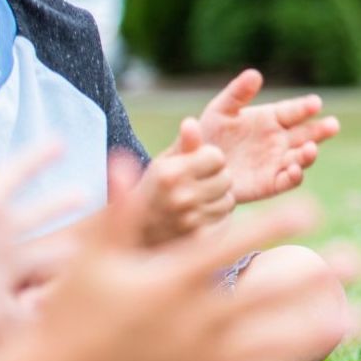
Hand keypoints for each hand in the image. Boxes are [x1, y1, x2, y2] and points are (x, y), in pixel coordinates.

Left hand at [0, 120, 85, 350]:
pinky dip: (48, 308)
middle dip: (59, 204)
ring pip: (43, 260)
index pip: (16, 173)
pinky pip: (32, 309)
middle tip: (83, 192)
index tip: (59, 141)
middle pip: (37, 215)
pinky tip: (69, 304)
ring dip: (64, 256)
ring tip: (86, 252)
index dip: (37, 157)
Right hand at [29, 154, 351, 360]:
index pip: (232, 245)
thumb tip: (129, 157)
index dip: (274, 225)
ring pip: (270, 346)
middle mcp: (191, 322)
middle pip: (264, 295)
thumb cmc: (69, 314)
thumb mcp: (93, 258)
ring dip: (314, 331)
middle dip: (312, 277)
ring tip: (356, 318)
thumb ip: (121, 210)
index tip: (312, 209)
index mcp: (169, 282)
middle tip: (357, 259)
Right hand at [136, 117, 232, 244]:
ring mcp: (191, 220)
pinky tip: (199, 215)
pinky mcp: (199, 238)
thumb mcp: (160, 165)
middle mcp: (181, 196)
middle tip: (199, 183)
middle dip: (217, 178)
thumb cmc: (150, 192)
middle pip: (227, 178)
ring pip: (229, 200)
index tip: (198, 165)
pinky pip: (225, 219)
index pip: (217, 157)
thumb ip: (182, 145)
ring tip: (198, 199)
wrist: (131, 236)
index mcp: (170, 174)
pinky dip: (217, 216)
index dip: (210, 159)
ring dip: (218, 198)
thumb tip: (192, 122)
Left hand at [197, 69, 340, 202]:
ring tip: (310, 149)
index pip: (294, 111)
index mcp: (271, 119)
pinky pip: (287, 180)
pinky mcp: (270, 184)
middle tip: (332, 125)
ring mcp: (277, 162)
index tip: (315, 104)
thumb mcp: (220, 110)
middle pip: (306, 134)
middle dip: (321, 130)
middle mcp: (279, 140)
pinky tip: (295, 170)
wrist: (195, 167)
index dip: (305, 108)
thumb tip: (255, 74)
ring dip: (309, 154)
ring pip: (301, 157)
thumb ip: (238, 93)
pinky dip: (295, 176)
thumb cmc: (208, 135)